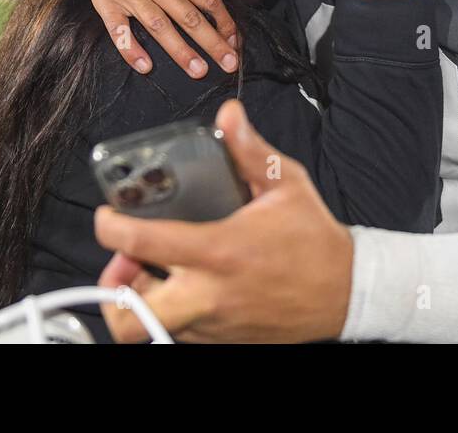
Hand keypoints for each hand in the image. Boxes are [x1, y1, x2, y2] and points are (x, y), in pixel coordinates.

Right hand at [78, 0, 237, 78]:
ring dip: (180, 52)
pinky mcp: (106, 3)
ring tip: (199, 71)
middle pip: (187, 18)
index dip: (224, 23)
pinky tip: (145, 66)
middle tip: (228, 64)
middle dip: (211, 43)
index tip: (235, 42)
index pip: (206, 0)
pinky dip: (130, 50)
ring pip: (158, 27)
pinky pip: (118, 31)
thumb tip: (212, 2)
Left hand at [96, 99, 352, 342]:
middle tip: (125, 260)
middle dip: (114, 288)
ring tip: (152, 271)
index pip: (143, 243)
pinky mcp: (222, 342)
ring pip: (152, 326)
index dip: (111, 227)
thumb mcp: (285, 184)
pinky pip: (180, 333)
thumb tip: (228, 114)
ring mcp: (214, 326)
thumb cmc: (314, 239)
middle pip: (132, 315)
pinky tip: (185, 285)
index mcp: (219, 251)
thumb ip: (249, 149)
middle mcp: (209, 296)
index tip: (109, 214)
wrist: (348, 292)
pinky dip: (172, 312)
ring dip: (142, 299)